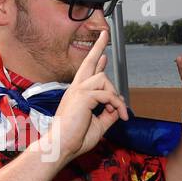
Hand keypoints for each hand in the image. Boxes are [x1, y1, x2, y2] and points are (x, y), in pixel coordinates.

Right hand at [43, 30, 127, 161]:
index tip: (104, 53)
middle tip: (105, 33)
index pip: (88, 72)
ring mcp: (78, 90)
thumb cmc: (75, 138)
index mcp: (78, 94)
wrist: (61, 147)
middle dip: (98, 46)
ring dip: (117, 96)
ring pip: (104, 79)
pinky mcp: (82, 97)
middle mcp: (76, 88)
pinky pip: (108, 94)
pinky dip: (117, 105)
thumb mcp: (98, 125)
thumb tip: (119, 108)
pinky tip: (120, 115)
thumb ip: (108, 115)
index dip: (97, 61)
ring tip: (121, 114)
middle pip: (89, 61)